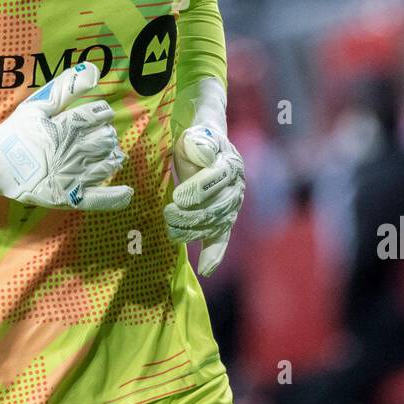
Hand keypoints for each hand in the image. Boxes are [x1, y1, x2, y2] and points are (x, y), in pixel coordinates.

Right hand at [0, 62, 132, 210]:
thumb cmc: (18, 132)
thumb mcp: (38, 104)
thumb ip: (66, 87)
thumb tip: (93, 70)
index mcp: (65, 128)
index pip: (98, 115)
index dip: (102, 113)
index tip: (98, 114)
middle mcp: (72, 152)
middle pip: (106, 138)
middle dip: (106, 134)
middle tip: (96, 135)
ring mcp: (72, 177)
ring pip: (108, 164)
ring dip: (111, 156)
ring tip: (105, 153)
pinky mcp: (70, 198)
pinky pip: (98, 199)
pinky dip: (115, 197)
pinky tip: (127, 193)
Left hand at [165, 124, 244, 275]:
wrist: (204, 147)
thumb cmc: (195, 141)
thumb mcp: (194, 135)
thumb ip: (200, 143)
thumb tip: (205, 156)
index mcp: (230, 163)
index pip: (218, 179)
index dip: (198, 189)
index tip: (177, 196)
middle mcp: (236, 187)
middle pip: (216, 206)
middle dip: (190, 213)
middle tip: (168, 212)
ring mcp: (232, 207)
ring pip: (214, 224)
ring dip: (191, 230)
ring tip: (170, 229)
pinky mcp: (223, 221)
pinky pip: (221, 239)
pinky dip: (214, 254)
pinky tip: (206, 269)